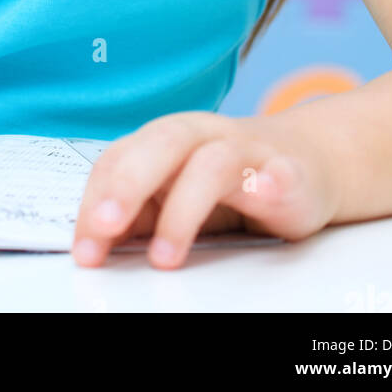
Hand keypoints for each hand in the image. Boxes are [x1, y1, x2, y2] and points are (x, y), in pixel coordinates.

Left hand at [72, 111, 338, 269]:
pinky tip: (263, 193)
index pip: (118, 160)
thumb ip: (138, 213)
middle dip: (127, 186)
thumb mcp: (174, 195)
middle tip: (107, 227)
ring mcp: (244, 150)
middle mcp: (200, 136)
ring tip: (165, 255)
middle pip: (158, 146)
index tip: (85, 248)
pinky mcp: (287, 172)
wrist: (306, 159)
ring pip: (210, 163)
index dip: (95, 201)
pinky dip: (269, 182)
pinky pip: (278, 172)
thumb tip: (93, 245)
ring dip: (183, 210)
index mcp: (163, 140)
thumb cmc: (229, 178)